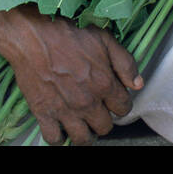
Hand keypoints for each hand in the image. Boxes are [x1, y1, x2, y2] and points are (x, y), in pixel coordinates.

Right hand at [0, 11, 141, 145]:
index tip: (114, 99)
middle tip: (98, 110)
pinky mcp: (43, 113)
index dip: (121, 104)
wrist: (34, 36)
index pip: (123, 108)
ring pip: (83, 138)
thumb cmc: (71, 34)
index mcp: (105, 84)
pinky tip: (61, 127)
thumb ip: (125, 64)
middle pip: (105, 126)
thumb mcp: (106, 40)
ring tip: (83, 124)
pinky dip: (59, 137)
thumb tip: (138, 85)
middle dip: (104, 119)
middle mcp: (87, 102)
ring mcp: (64, 110)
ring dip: (86, 134)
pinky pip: (54, 139)